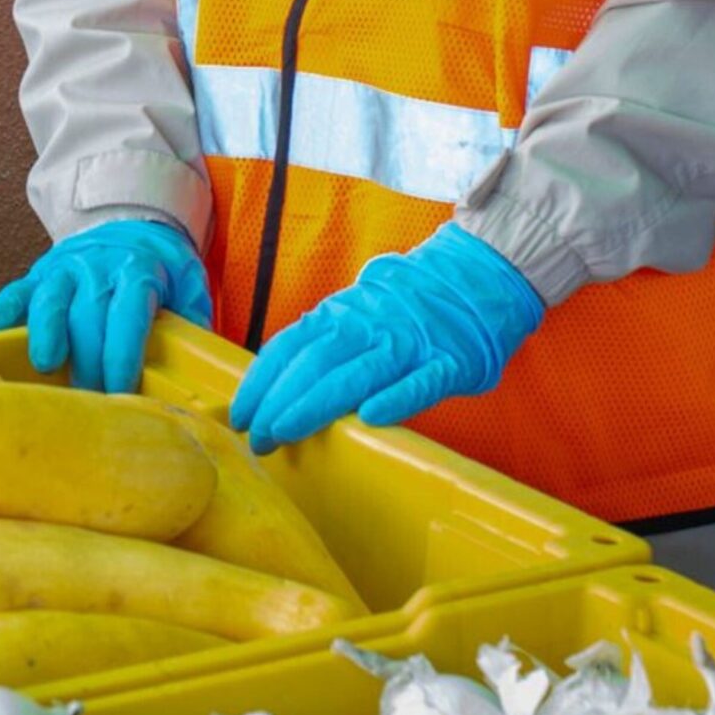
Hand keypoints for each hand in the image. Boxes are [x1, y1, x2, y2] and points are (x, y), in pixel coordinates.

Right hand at [0, 219, 212, 393]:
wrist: (131, 222)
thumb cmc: (161, 266)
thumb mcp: (190, 283)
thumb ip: (195, 318)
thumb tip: (199, 365)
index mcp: (138, 270)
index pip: (128, 314)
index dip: (122, 352)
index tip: (121, 388)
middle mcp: (97, 267)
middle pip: (88, 316)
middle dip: (89, 361)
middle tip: (92, 401)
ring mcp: (64, 268)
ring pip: (50, 299)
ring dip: (46, 332)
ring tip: (47, 365)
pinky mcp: (39, 273)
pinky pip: (15, 292)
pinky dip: (3, 313)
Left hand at [229, 225, 543, 452]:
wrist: (476, 277)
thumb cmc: (408, 305)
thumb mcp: (358, 312)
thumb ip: (326, 340)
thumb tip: (280, 377)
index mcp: (341, 314)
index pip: (290, 346)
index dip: (261, 380)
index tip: (238, 413)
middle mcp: (368, 325)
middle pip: (313, 362)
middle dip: (278, 400)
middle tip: (254, 437)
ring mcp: (408, 342)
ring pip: (356, 372)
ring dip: (315, 404)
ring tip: (284, 432)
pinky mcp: (448, 362)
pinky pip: (420, 381)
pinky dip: (395, 398)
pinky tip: (370, 419)